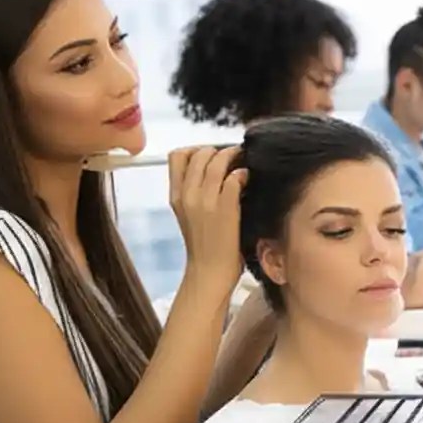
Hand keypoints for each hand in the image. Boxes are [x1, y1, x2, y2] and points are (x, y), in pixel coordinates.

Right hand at [169, 145, 246, 294]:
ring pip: (216, 161)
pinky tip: (247, 180)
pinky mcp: (226, 209)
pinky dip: (243, 174)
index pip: (177, 156)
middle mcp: (187, 195)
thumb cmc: (204, 246)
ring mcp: (206, 201)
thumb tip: (212, 171)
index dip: (196, 150)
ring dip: (233, 156)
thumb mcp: (188, 215)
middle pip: (199, 153)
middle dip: (218, 150)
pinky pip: (234, 178)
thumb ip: (193, 193)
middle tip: (234, 156)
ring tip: (244, 162)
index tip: (211, 156)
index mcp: (176, 196)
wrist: (209, 272)